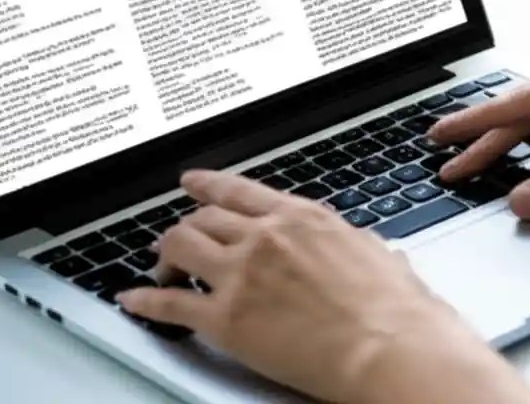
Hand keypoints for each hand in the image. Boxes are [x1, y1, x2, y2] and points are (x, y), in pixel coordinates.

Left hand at [118, 171, 529, 403]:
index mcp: (304, 218)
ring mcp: (242, 275)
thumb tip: (352, 245)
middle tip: (178, 240)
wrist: (390, 346)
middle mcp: (266, 237)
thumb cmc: (395, 308)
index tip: (193, 184)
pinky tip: (133, 301)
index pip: (240, 192)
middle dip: (186, 228)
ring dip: (165, 257)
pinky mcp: (226, 319)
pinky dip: (144, 301)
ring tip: (162, 270)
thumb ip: (347, 242)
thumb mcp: (375, 252)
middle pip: (203, 219)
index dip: (209, 186)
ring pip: (179, 247)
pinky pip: (169, 304)